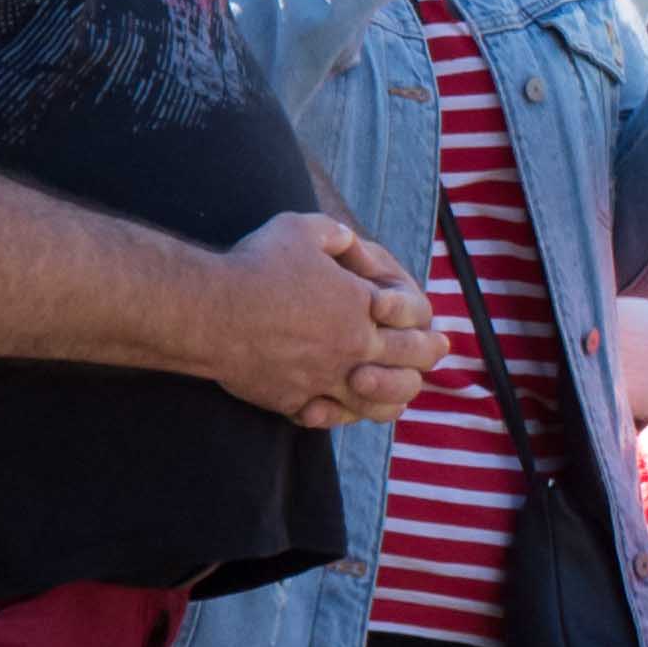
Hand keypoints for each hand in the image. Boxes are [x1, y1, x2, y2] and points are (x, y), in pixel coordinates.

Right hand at [210, 208, 442, 426]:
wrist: (210, 310)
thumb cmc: (256, 266)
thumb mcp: (300, 230)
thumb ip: (334, 235)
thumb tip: (348, 238)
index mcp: (363, 307)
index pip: (416, 318)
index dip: (424, 319)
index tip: (431, 325)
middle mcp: (353, 348)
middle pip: (410, 362)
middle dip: (427, 357)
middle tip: (437, 354)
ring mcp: (327, 379)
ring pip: (379, 402)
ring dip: (394, 395)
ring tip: (399, 393)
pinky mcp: (295, 400)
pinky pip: (330, 417)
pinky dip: (340, 415)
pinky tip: (341, 408)